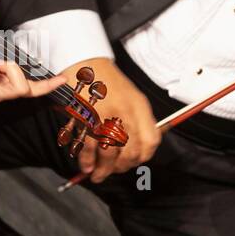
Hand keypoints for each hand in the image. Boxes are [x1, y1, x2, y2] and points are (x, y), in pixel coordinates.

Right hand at [62, 57, 160, 183]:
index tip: (132, 162)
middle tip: (112, 172)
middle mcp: (125, 111)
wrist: (84, 59)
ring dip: (103, 170)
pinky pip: (89, 146)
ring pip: (110, 153)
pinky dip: (87, 160)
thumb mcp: (128, 96)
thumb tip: (132, 151)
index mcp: (139, 106)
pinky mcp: (87, 117)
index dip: (142, 157)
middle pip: (131, 151)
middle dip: (121, 168)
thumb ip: (135, 120)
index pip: (151, 141)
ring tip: (97, 175)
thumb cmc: (104, 79)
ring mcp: (106, 115)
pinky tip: (86, 165)